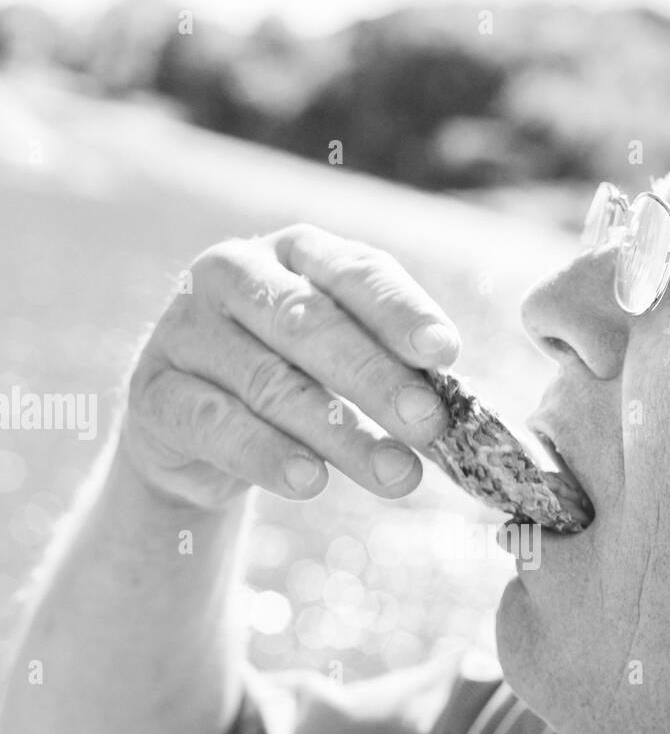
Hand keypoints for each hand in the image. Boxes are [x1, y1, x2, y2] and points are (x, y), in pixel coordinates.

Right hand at [119, 224, 458, 508]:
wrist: (191, 428)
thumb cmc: (291, 379)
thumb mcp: (340, 362)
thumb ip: (391, 369)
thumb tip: (451, 410)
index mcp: (295, 251)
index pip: (355, 272)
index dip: (401, 312)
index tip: (445, 352)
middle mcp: (233, 273)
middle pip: (311, 325)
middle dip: (377, 378)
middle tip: (428, 424)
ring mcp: (185, 330)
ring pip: (271, 384)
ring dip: (341, 435)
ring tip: (396, 477)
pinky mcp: (154, 392)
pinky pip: (217, 425)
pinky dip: (267, 456)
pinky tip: (310, 482)